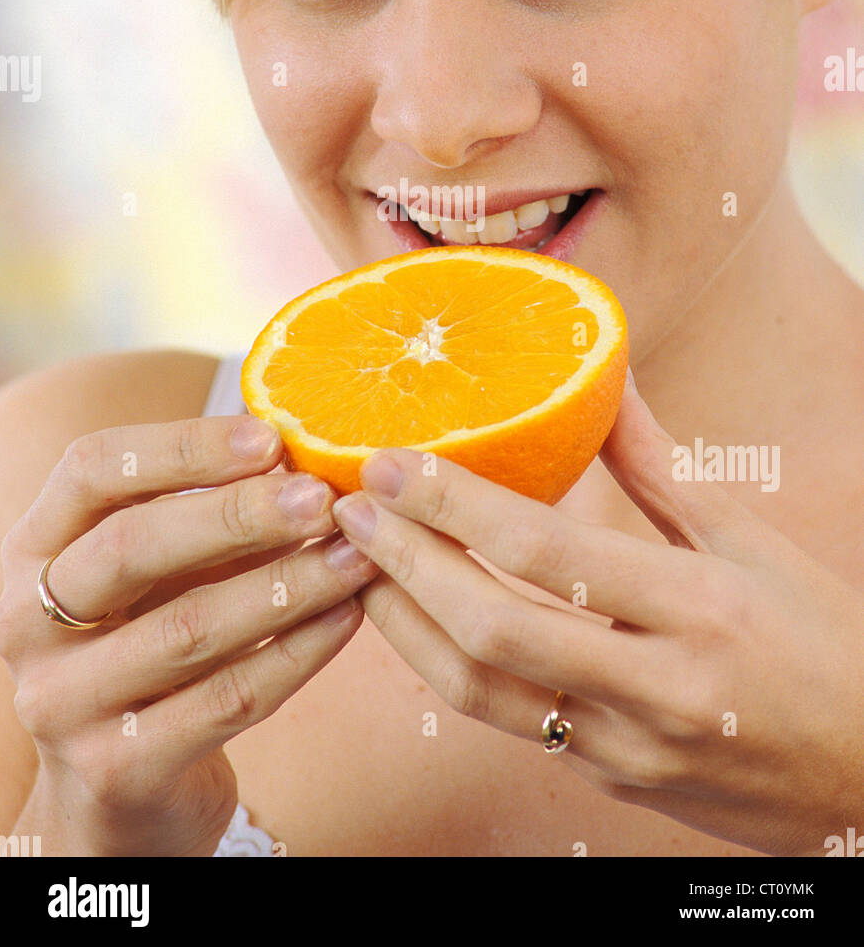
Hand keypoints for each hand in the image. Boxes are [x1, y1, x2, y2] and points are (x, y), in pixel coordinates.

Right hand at [0, 416, 376, 856]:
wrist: (116, 789)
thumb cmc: (148, 644)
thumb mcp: (159, 571)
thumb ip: (209, 513)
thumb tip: (302, 455)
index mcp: (34, 547)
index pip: (93, 468)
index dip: (184, 446)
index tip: (272, 437)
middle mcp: (27, 620)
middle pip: (132, 545)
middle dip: (237, 515)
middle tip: (321, 499)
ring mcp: (65, 701)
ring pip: (188, 628)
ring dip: (287, 586)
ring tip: (356, 556)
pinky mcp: (118, 768)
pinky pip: (225, 700)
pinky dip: (297, 654)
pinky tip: (347, 618)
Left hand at [332, 373, 863, 855]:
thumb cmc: (829, 645)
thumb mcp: (751, 545)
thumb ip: (660, 468)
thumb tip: (603, 380)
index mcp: (699, 611)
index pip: (548, 554)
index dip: (455, 505)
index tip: (391, 462)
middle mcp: (656, 689)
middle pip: (493, 631)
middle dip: (405, 564)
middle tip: (349, 505)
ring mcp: (628, 750)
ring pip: (482, 694)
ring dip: (406, 624)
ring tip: (362, 561)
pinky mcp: (612, 785)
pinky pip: (512, 722)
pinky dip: (450, 667)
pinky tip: (419, 618)